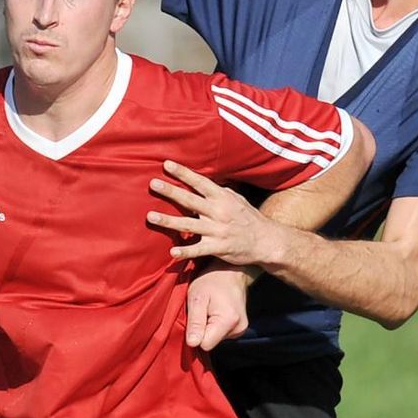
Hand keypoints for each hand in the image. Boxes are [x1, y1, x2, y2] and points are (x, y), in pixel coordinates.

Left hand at [147, 160, 281, 265]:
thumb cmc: (248, 218)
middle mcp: (218, 212)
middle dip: (171, 191)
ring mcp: (217, 230)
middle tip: (153, 184)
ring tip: (150, 216)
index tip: (166, 164)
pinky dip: (185, 252)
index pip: (200, 182)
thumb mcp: (236, 198)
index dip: (183, 173)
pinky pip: (198, 250)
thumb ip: (218, 191)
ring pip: (188, 225)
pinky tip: (172, 252)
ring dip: (168, 221)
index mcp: (222, 198)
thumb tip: (200, 181)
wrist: (266, 241)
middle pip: (190, 200)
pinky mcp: (218, 248)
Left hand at [185, 262, 252, 350]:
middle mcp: (239, 329)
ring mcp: (241, 329)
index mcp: (228, 322)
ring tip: (209, 308)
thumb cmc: (211, 280)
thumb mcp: (197, 297)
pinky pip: (220, 334)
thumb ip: (195, 322)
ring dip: (208, 326)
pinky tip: (215, 311)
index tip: (196, 317)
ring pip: (215, 338)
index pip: (205, 344)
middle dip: (202, 329)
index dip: (196, 333)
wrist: (230, 271)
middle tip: (203, 309)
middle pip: (210, 342)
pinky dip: (214, 325)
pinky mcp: (240, 328)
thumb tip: (192, 344)